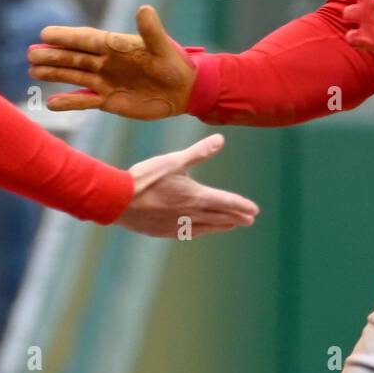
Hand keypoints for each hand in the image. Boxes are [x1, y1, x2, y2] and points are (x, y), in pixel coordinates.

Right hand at [28, 5, 196, 119]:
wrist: (182, 90)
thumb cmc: (174, 63)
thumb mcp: (163, 46)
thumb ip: (151, 30)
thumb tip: (144, 9)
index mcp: (115, 45)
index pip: (85, 39)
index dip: (66, 37)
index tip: (45, 34)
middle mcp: (106, 62)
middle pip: (73, 58)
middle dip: (52, 56)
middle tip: (30, 54)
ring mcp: (105, 81)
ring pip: (74, 76)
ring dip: (54, 75)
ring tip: (32, 72)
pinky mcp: (108, 100)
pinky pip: (84, 100)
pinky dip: (69, 102)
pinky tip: (50, 103)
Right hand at [118, 133, 258, 237]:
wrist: (119, 200)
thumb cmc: (146, 178)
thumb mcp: (174, 160)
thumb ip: (199, 152)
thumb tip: (220, 139)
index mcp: (196, 196)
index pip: (225, 201)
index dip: (241, 205)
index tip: (255, 210)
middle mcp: (190, 213)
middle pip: (219, 217)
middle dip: (236, 217)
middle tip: (249, 220)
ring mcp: (177, 225)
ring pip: (206, 227)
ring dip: (221, 226)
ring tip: (231, 225)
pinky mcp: (164, 231)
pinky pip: (188, 233)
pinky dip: (200, 231)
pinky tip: (199, 230)